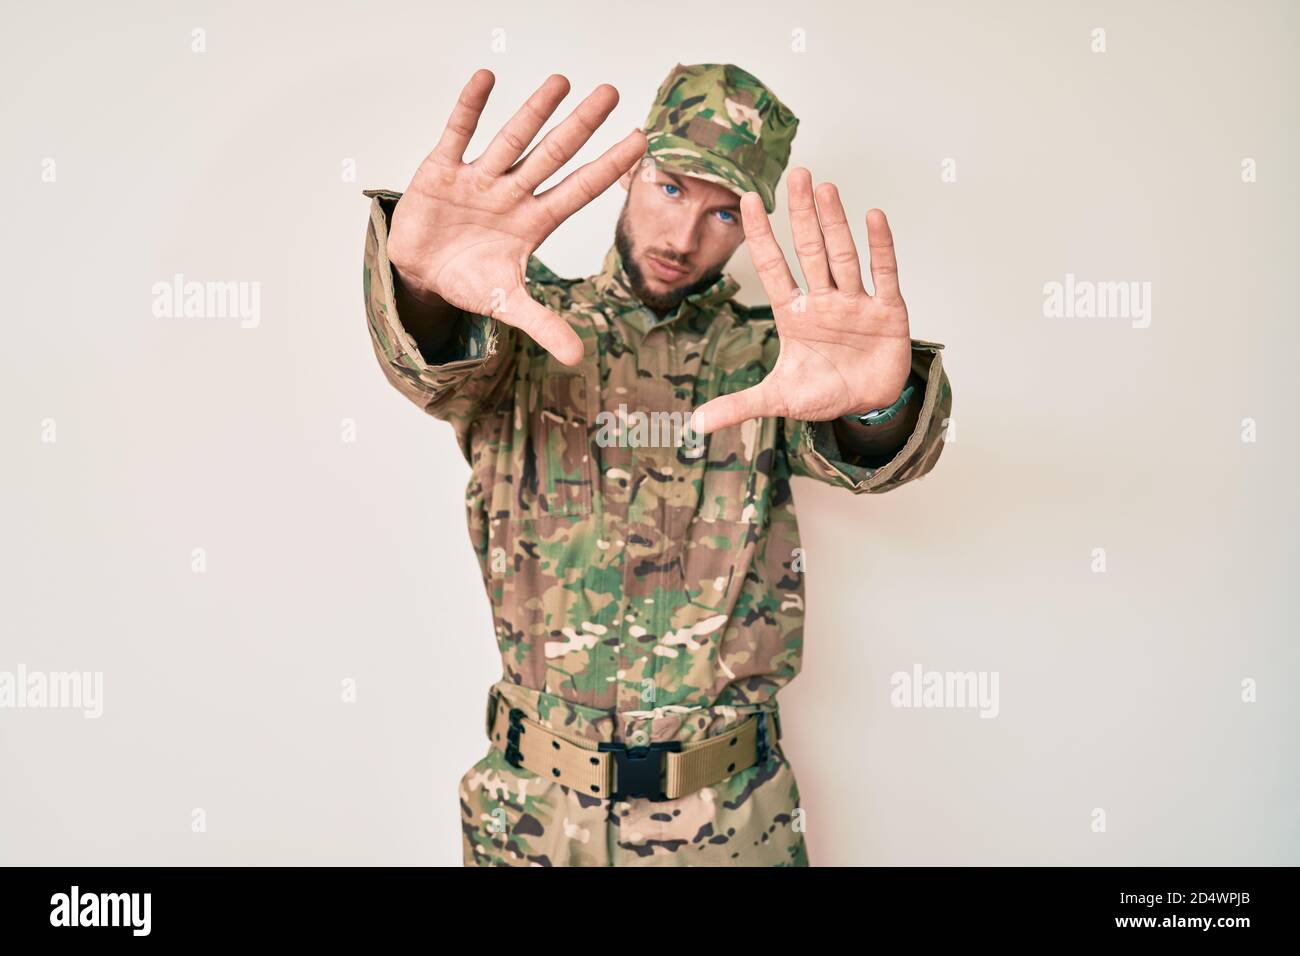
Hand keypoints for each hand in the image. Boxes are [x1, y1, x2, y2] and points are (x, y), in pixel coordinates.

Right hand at [387, 70, 646, 365]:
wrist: (421, 273)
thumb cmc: (470, 281)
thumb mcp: (507, 304)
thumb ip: (543, 324)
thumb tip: (579, 358)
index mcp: (534, 222)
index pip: (579, 190)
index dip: (609, 168)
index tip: (641, 140)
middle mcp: (513, 193)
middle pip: (553, 155)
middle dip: (580, 126)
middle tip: (611, 92)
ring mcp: (480, 178)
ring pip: (512, 139)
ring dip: (535, 110)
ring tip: (562, 80)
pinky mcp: (442, 170)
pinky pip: (458, 133)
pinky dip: (469, 108)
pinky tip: (486, 77)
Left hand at [690, 167, 912, 432]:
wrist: (869, 406)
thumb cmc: (824, 394)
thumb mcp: (778, 400)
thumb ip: (738, 405)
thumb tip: (695, 425)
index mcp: (794, 315)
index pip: (773, 267)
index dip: (761, 236)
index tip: (747, 200)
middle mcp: (823, 301)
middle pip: (809, 250)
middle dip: (801, 214)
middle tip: (795, 174)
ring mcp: (855, 302)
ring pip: (842, 254)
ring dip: (835, 222)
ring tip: (825, 187)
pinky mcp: (886, 311)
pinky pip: (884, 273)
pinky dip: (879, 247)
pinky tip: (872, 216)